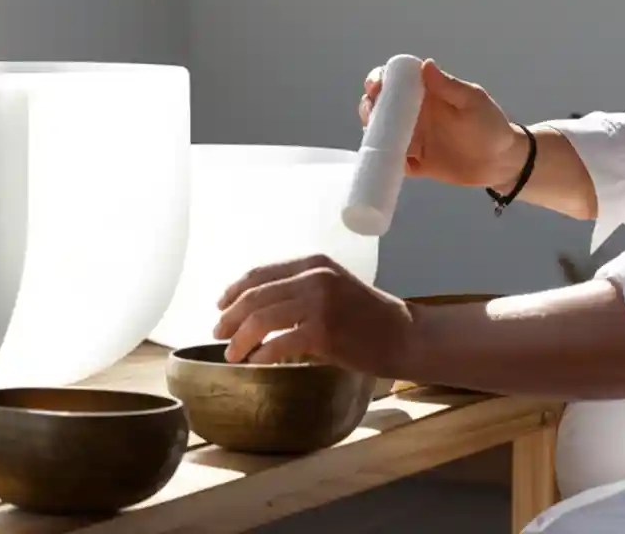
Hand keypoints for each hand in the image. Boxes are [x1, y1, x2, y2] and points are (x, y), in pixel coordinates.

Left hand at [213, 254, 413, 374]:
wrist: (406, 335)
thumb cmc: (367, 317)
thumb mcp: (332, 288)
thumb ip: (299, 290)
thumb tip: (253, 309)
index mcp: (313, 262)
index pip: (259, 273)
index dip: (234, 291)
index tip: (220, 306)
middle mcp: (313, 277)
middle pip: (254, 296)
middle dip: (230, 317)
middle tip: (218, 334)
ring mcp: (319, 303)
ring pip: (261, 319)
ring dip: (240, 339)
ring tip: (232, 353)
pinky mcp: (324, 332)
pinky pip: (279, 344)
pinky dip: (262, 354)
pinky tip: (256, 363)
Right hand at [359, 59, 526, 188]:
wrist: (502, 163)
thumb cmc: (490, 126)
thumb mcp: (473, 102)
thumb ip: (450, 86)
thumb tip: (425, 65)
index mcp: (425, 95)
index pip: (394, 82)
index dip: (379, 80)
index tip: (374, 87)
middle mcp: (413, 115)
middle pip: (380, 107)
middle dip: (369, 108)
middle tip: (371, 115)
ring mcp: (411, 139)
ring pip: (380, 133)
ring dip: (372, 134)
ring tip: (375, 138)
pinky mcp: (414, 163)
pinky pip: (392, 161)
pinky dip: (384, 161)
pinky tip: (384, 161)